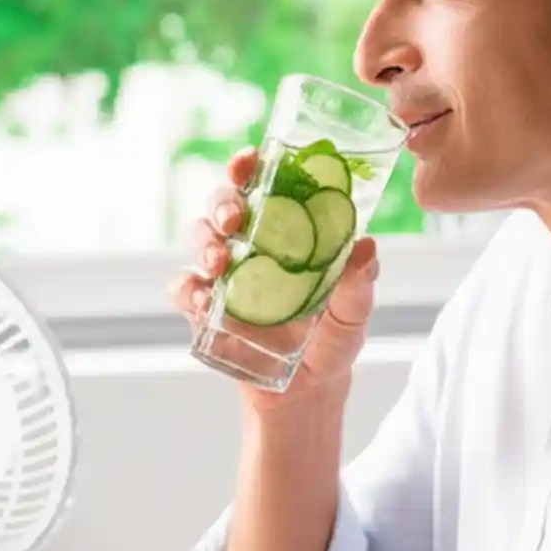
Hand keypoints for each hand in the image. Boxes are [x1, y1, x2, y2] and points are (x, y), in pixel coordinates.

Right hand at [169, 147, 379, 409]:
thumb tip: (367, 245)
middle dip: (223, 202)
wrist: (309, 391)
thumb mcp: (353, 313)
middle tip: (235, 216)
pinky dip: (188, 289)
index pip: (262, 186)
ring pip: (199, 238)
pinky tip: (204, 300)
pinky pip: (184, 289)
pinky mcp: (205, 310)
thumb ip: (359, 283)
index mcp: (286, 231)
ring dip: (204, 242)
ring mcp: (224, 276)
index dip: (249, 167)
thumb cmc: (333, 339)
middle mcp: (250, 245)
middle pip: (223, 205)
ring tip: (219, 261)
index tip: (249, 159)